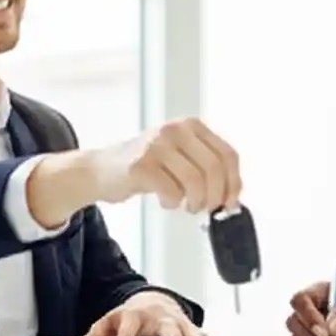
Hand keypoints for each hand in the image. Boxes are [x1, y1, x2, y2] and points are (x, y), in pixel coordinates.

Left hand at [78, 291, 224, 335]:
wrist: (151, 301)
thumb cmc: (129, 317)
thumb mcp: (110, 322)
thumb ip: (97, 335)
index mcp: (134, 317)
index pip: (128, 329)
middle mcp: (158, 318)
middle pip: (167, 329)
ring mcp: (175, 322)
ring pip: (188, 331)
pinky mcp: (187, 327)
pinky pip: (200, 333)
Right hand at [94, 117, 240, 212]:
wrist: (101, 170)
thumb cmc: (146, 167)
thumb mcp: (181, 157)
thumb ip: (206, 169)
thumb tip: (232, 197)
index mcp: (191, 126)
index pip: (227, 154)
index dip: (234, 183)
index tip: (231, 203)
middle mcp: (176, 129)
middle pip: (214, 168)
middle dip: (215, 196)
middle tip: (206, 209)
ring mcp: (156, 144)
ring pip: (195, 180)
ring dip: (195, 202)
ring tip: (187, 206)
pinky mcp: (140, 164)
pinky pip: (171, 190)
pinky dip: (172, 202)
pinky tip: (166, 201)